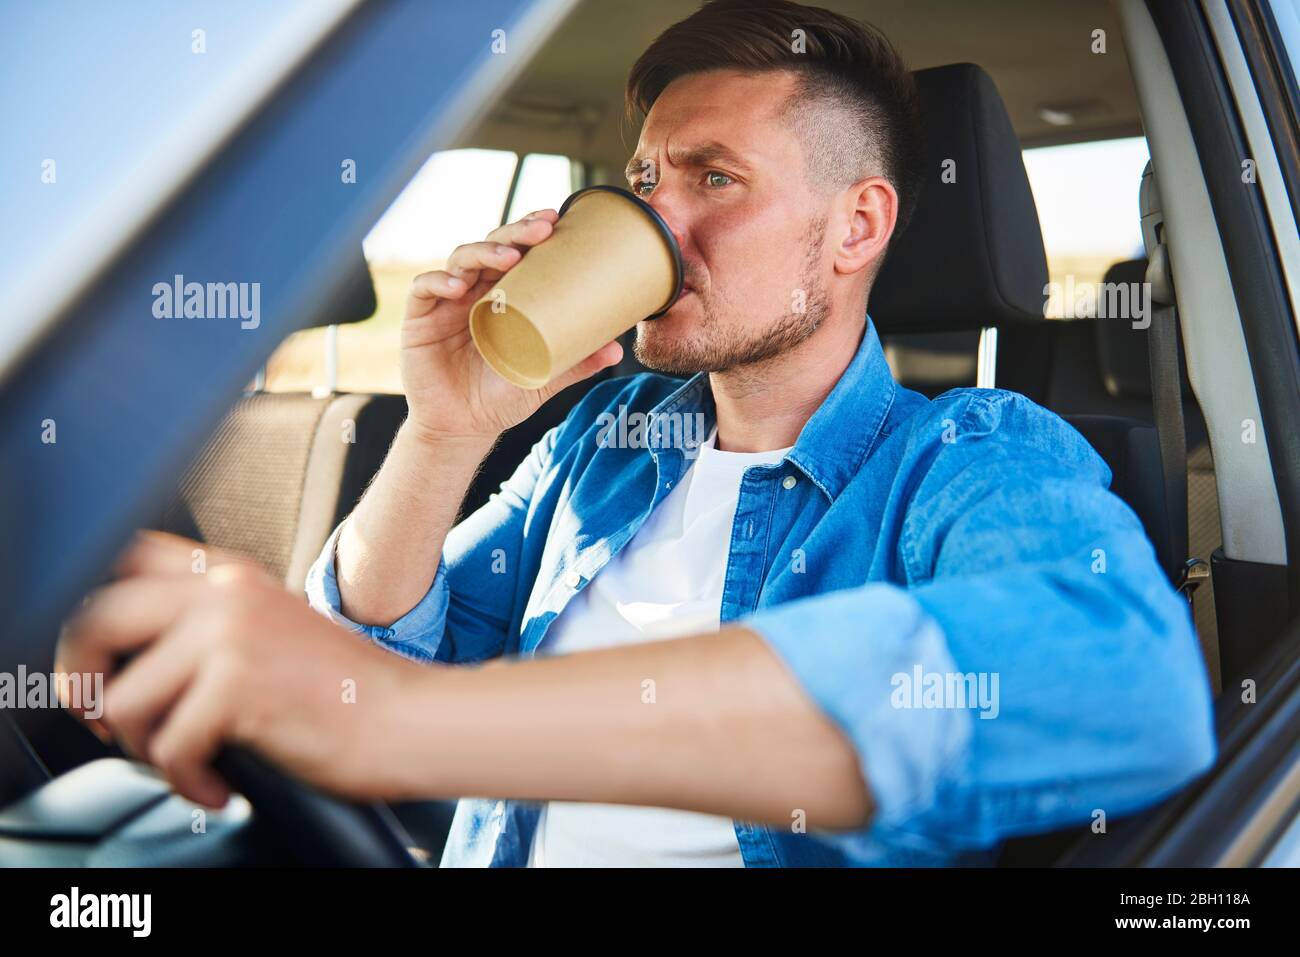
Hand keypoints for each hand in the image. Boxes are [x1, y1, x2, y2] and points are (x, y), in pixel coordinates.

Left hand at [57, 531, 429, 807]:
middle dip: (85, 681)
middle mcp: (226, 593)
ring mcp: (231, 634)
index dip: (92, 615)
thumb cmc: (345, 691)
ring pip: (126, 698)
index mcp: (232, 575)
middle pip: (98, 619)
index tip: (100, 663)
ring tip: (187, 761)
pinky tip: (216, 785)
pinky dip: (185, 780)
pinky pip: (168, 746)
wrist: (406, 719)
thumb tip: (128, 662)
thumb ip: (210, 622)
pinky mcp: (238, 685)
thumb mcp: (271, 629)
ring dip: (145, 746)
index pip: (126, 559)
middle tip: (109, 720)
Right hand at [400, 208, 623, 441]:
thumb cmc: (501, 397)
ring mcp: (446, 301)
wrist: (463, 428)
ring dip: (483, 252)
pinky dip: (439, 281)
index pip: (516, 252)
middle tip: (541, 230)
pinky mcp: (420, 317)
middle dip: (515, 232)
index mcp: (504, 295)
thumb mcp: (544, 378)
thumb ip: (577, 362)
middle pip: (491, 247)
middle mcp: (475, 291)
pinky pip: (424, 288)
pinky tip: (457, 286)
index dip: (530, 232)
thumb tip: (617, 349)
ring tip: (508, 257)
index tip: (555, 221)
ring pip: (460, 259)